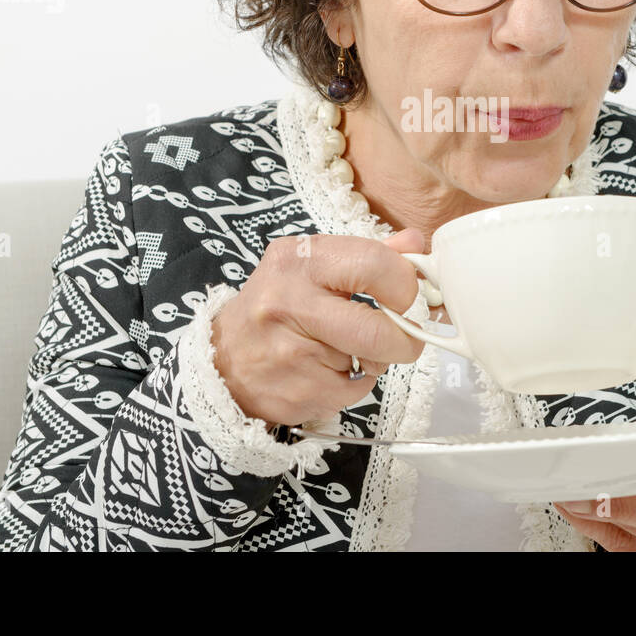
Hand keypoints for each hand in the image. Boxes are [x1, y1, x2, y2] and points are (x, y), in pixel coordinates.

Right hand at [209, 228, 428, 425]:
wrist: (221, 358)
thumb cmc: (277, 306)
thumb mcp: (313, 266)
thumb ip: (368, 254)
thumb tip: (414, 243)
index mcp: (300, 260)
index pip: (375, 264)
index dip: (404, 285)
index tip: (405, 296)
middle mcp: (289, 302)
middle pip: (377, 330)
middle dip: (405, 339)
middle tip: (404, 338)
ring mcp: (290, 353)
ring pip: (369, 364)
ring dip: (373, 361)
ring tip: (343, 349)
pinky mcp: (296, 392)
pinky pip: (353, 392)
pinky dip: (351, 385)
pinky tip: (324, 372)